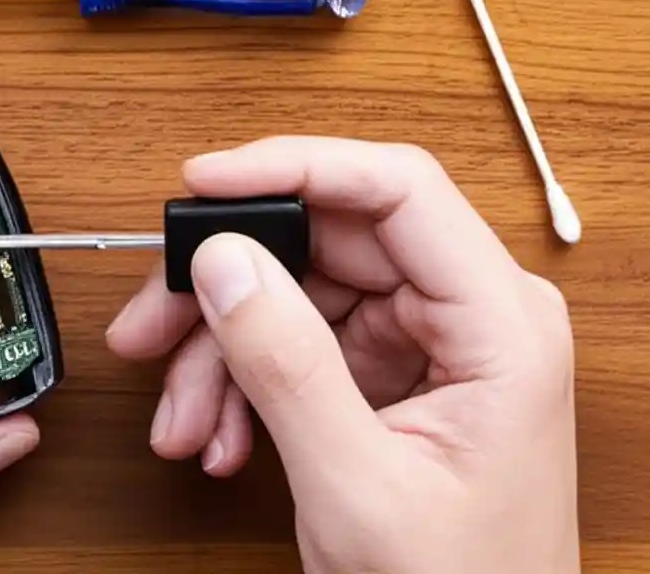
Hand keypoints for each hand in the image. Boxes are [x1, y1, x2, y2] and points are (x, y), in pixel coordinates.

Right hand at [107, 137, 578, 572]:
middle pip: (324, 243)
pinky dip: (243, 383)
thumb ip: (286, 364)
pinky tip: (218, 434)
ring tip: (184, 419)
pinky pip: (297, 344)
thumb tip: (225, 260)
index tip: (203, 183)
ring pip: (295, 295)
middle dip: (226, 286)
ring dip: (222, 352)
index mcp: (499, 321)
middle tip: (151, 323)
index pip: (394, 189)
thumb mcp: (357, 483)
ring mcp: (428, 341)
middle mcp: (468, 313)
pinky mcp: (392, 371)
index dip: (291, 167)